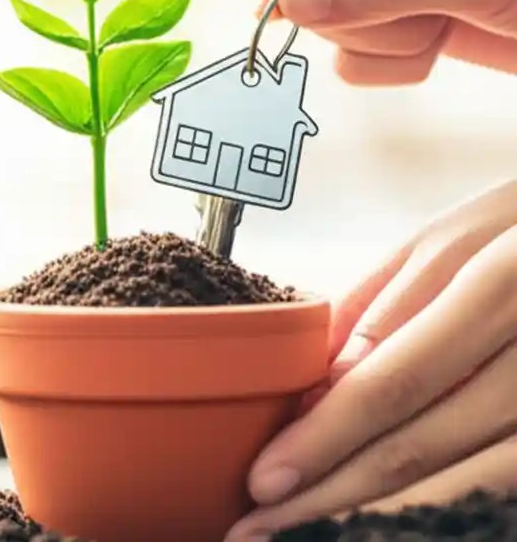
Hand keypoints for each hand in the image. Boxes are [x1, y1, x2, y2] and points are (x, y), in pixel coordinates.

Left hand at [224, 180, 516, 540]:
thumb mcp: (445, 242)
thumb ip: (377, 310)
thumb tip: (309, 385)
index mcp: (499, 285)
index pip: (394, 380)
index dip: (323, 438)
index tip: (264, 479)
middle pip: (424, 445)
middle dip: (333, 494)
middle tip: (262, 528)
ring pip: (469, 483)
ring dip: (378, 515)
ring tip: (305, 534)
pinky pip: (501, 484)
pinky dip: (439, 505)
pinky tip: (379, 523)